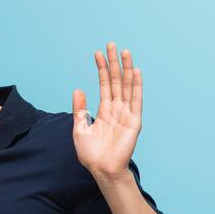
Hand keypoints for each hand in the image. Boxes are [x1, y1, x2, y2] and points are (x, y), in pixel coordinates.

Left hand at [72, 42, 140, 179]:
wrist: (102, 169)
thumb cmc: (91, 154)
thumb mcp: (79, 128)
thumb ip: (80, 109)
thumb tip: (78, 90)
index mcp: (104, 111)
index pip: (104, 85)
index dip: (101, 69)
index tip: (97, 53)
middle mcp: (117, 110)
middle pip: (116, 81)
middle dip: (113, 63)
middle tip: (111, 44)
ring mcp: (126, 114)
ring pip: (126, 87)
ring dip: (125, 69)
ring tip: (124, 52)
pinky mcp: (134, 121)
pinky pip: (136, 100)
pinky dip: (136, 86)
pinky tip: (135, 72)